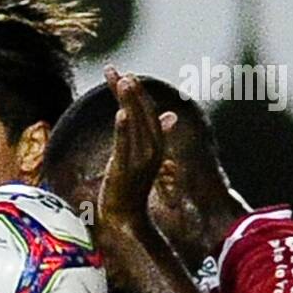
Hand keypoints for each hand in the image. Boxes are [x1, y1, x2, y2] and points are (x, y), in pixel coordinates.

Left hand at [97, 67, 175, 241]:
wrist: (126, 219)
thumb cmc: (130, 188)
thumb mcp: (142, 158)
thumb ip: (151, 135)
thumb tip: (172, 116)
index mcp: (156, 144)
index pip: (147, 112)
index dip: (135, 93)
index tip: (121, 74)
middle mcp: (151, 150)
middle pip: (144, 114)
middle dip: (133, 92)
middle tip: (121, 73)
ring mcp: (140, 160)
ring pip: (136, 124)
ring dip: (130, 101)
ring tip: (122, 81)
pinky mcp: (126, 170)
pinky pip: (125, 145)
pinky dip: (124, 128)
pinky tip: (120, 112)